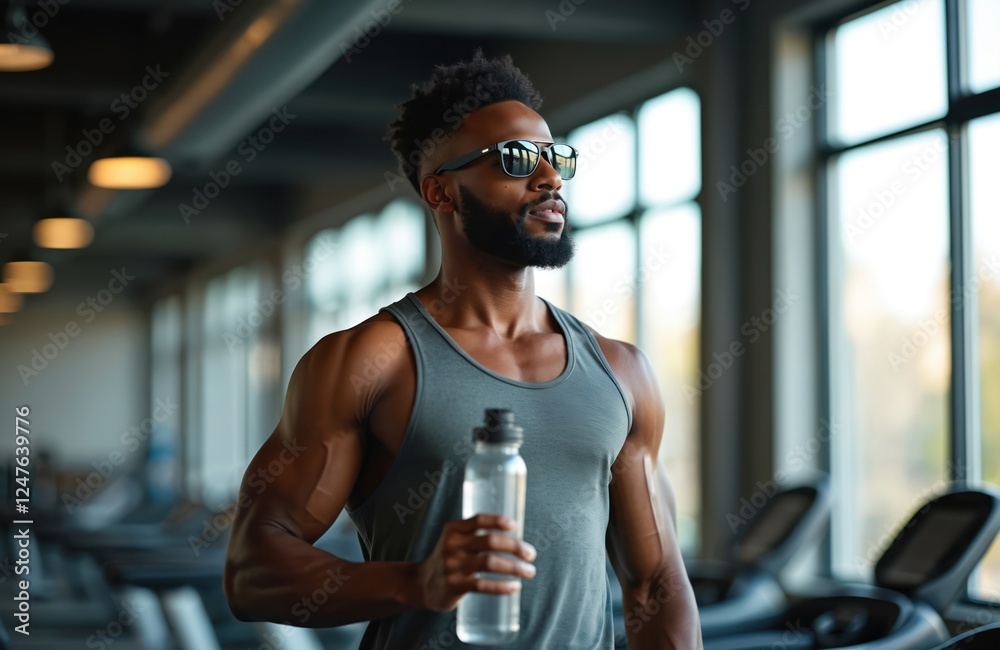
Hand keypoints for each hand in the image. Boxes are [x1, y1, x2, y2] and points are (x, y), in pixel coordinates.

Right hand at [415, 513, 536, 611]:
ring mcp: (452, 565)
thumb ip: (475, 535)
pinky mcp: (454, 585)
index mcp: (454, 529)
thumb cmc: (447, 560)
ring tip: (529, 571)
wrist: (421, 584)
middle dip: (515, 547)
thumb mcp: (454, 540)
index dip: (498, 521)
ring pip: (490, 563)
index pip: (479, 519)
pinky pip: (482, 585)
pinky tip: (515, 586)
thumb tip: (515, 538)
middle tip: (531, 554)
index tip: (515, 525)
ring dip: (515, 567)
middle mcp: (452, 544)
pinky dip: (502, 586)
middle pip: (490, 541)